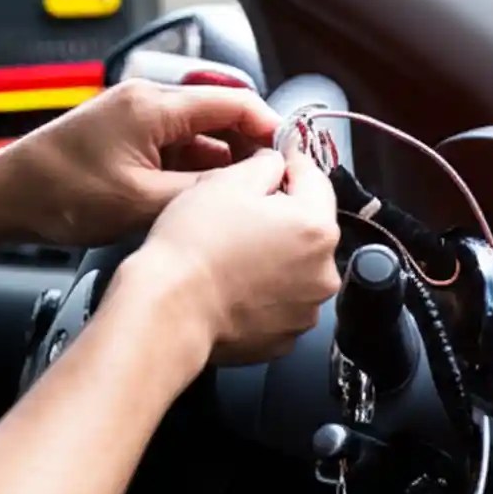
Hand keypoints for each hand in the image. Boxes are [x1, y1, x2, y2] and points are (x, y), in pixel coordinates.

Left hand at [0, 79, 279, 246]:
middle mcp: (148, 100)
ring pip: (203, 132)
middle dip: (251, 146)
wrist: (7, 196)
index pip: (234, 101)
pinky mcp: (131, 132)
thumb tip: (251, 187)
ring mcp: (138, 115)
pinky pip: (181, 143)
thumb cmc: (60, 195)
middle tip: (272, 179)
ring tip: (241, 193)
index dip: (270, 126)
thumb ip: (205, 191)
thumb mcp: (144, 201)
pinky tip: (207, 193)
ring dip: (225, 159)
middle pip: (222, 114)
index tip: (292, 153)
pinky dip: (199, 165)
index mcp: (154, 106)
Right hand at [109, 147, 341, 365]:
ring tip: (236, 252)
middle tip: (243, 212)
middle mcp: (323, 269)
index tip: (279, 159)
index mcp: (317, 227)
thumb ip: (265, 165)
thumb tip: (277, 164)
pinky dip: (267, 289)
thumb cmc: (194, 245)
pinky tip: (237, 283)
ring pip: (298, 265)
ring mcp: (308, 306)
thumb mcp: (227, 182)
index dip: (292, 165)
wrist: (169, 310)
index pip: (315, 180)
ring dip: (278, 254)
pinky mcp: (288, 334)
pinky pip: (284, 299)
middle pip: (310, 226)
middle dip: (283, 214)